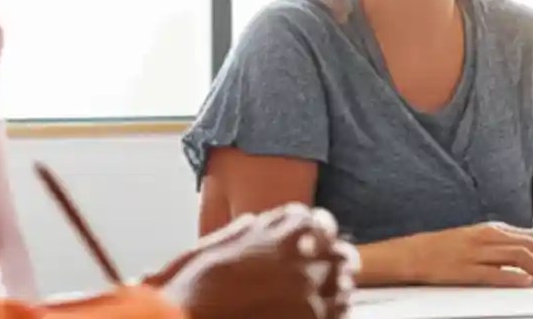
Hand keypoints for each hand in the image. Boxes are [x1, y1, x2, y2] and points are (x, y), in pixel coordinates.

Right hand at [147, 203, 358, 318]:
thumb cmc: (188, 291)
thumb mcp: (213, 247)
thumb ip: (244, 232)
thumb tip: (257, 222)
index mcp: (284, 230)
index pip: (321, 224)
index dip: (318, 236)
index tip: (315, 246)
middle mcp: (305, 257)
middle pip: (340, 255)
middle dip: (332, 263)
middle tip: (323, 275)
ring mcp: (311, 293)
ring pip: (344, 287)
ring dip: (334, 290)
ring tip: (319, 299)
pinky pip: (338, 315)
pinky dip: (332, 314)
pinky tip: (318, 316)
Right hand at [401, 222, 532, 287]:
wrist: (415, 253)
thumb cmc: (446, 248)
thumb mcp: (479, 239)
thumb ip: (503, 243)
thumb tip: (530, 248)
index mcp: (493, 230)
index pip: (532, 238)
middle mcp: (488, 238)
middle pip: (530, 247)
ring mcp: (477, 254)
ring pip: (518, 258)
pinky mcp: (465, 270)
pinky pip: (493, 273)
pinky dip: (513, 277)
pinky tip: (527, 282)